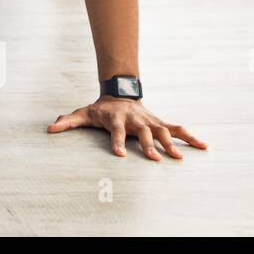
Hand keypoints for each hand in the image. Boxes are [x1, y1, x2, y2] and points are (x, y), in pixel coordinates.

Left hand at [48, 96, 206, 160]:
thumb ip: (69, 122)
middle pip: (142, 132)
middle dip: (147, 145)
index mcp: (116, 119)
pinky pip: (177, 129)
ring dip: (170, 143)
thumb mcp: (83, 113)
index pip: (115, 131)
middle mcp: (135, 120)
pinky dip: (190, 137)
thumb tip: (50, 128)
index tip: (119, 154)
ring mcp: (149, 121)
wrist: (120, 95)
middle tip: (153, 159)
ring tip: (178, 157)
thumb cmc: (101, 109)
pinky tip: (203, 146)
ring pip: (162, 131)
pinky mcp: (160, 123)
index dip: (117, 142)